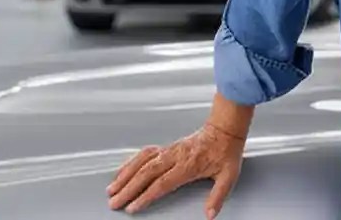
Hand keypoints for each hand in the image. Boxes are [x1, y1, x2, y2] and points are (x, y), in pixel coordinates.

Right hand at [107, 123, 245, 216]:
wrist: (224, 128)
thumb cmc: (226, 151)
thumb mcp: (228, 175)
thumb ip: (218, 196)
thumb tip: (210, 214)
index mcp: (188, 165)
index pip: (162, 183)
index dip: (145, 196)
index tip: (132, 207)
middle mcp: (175, 156)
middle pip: (146, 173)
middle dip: (128, 189)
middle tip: (114, 202)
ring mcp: (169, 150)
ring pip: (141, 162)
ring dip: (125, 175)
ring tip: (112, 189)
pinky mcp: (166, 147)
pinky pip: (144, 154)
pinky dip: (130, 163)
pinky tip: (121, 171)